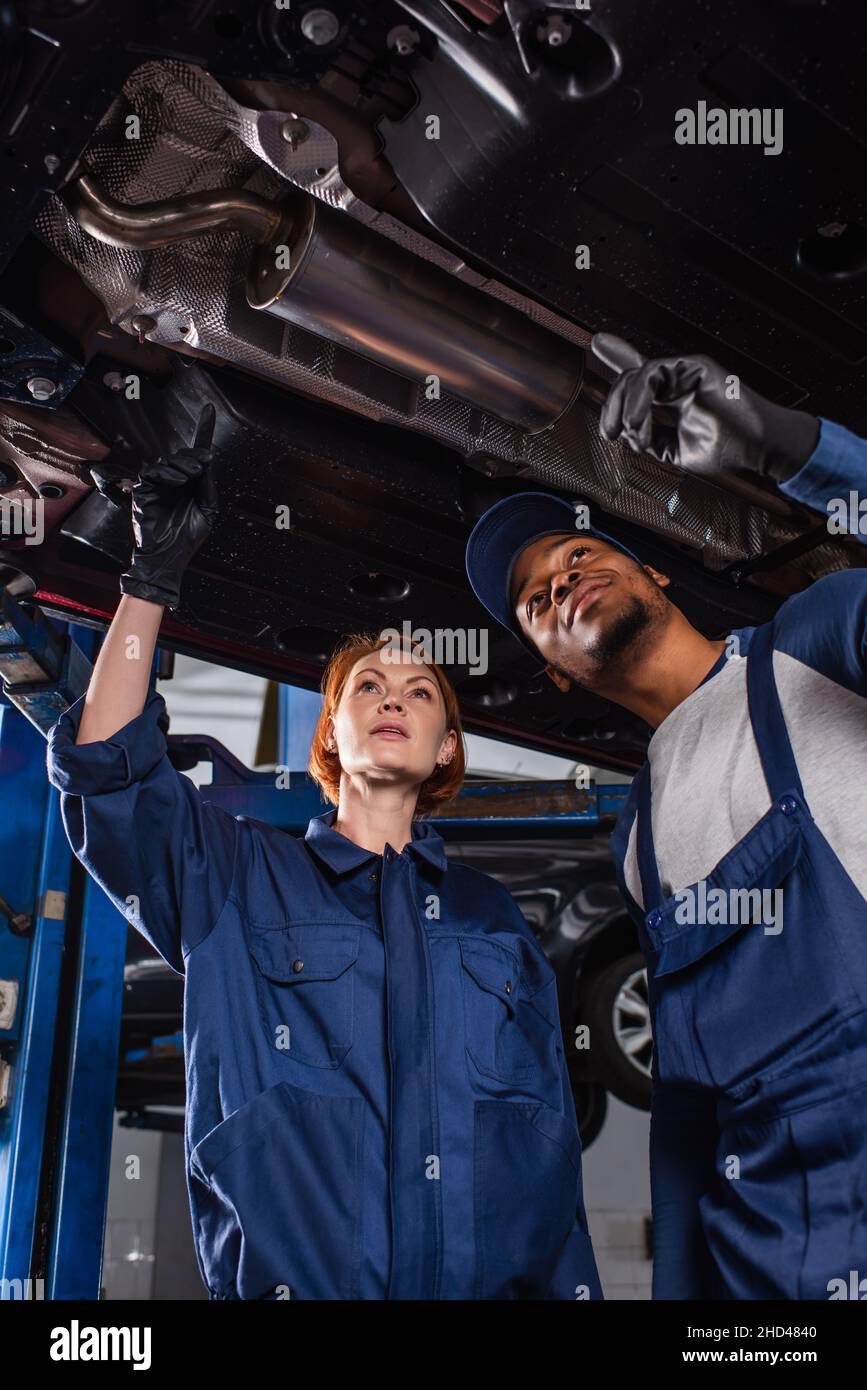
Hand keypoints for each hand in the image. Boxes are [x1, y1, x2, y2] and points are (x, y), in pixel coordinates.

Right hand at [119, 404, 218, 609]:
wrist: (170, 558)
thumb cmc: (188, 537)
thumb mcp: (207, 509)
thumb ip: (208, 485)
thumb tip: (206, 462)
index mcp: (189, 483)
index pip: (195, 453)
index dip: (202, 430)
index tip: (209, 409)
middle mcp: (172, 481)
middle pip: (182, 455)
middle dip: (194, 455)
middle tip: (204, 465)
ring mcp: (156, 486)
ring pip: (167, 462)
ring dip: (182, 464)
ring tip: (193, 475)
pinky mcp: (142, 492)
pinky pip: (151, 473)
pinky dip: (166, 473)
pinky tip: (179, 481)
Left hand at [590, 334, 819, 481]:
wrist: (757, 448)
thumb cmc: (726, 449)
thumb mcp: (675, 449)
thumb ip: (649, 438)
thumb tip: (625, 432)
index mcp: (673, 396)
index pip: (639, 378)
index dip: (619, 356)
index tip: (597, 342)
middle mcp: (677, 379)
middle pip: (630, 379)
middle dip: (612, 406)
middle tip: (610, 433)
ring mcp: (685, 371)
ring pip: (637, 375)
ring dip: (626, 406)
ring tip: (631, 430)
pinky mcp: (694, 365)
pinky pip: (651, 373)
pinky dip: (638, 399)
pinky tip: (638, 420)